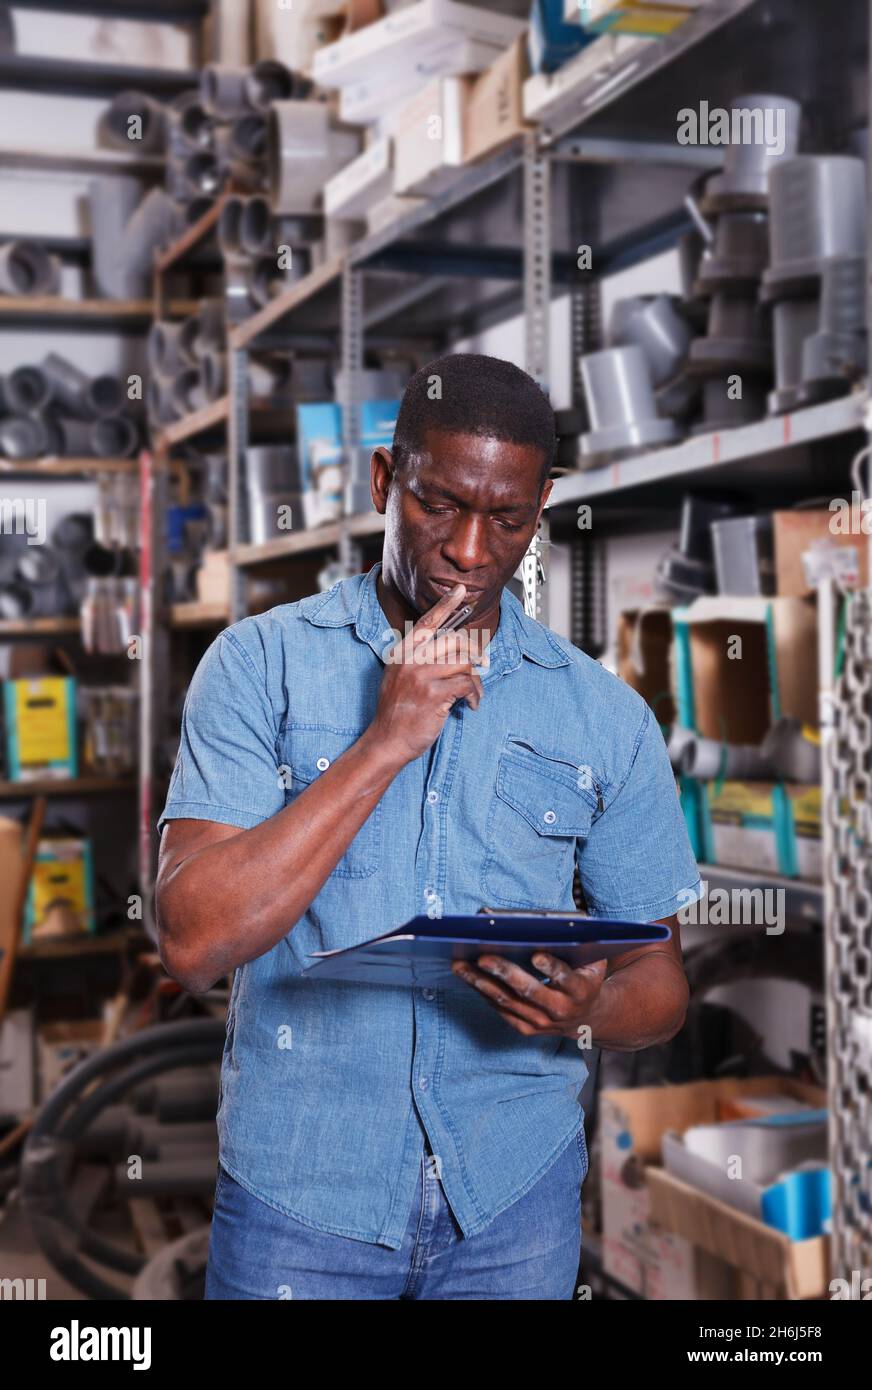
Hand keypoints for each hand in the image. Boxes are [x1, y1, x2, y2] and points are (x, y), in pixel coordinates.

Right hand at [368, 583, 484, 765]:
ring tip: (472, 696)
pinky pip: (467, 685)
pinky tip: (470, 706)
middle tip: (481, 666)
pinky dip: (474, 696)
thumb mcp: (398, 677)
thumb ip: (417, 660)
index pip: (427, 621)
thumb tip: (450, 650)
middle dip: (474, 653)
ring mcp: (421, 676)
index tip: (460, 591)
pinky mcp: (433, 694)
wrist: (387, 741)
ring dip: (476, 680)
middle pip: (455, 640)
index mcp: (402, 653)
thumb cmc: (397, 711)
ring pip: (464, 663)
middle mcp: (410, 660)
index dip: (445, 605)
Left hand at [451, 953, 607, 1038]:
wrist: (585, 1017)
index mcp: (580, 990)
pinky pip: (500, 1008)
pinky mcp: (525, 1028)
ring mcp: (541, 1022)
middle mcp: (560, 1009)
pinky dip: (482, 991)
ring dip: (481, 982)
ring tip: (461, 965)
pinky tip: (467, 976)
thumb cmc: (585, 977)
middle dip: (504, 972)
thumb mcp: (593, 961)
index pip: (566, 978)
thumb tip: (559, 923)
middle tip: (483, 957)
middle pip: (529, 991)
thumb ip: (581, 943)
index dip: (551, 968)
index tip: (536, 955)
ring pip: (507, 1001)